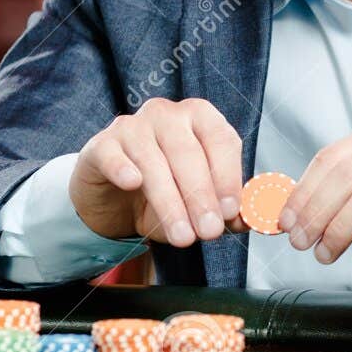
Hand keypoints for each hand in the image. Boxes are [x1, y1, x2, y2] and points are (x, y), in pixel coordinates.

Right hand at [69, 98, 246, 247]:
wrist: (116, 200)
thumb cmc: (166, 193)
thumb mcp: (200, 203)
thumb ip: (227, 210)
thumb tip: (250, 220)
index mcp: (200, 119)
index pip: (221, 140)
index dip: (228, 177)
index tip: (230, 211)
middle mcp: (167, 115)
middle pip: (188, 153)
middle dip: (200, 196)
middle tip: (208, 231)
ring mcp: (132, 126)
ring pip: (153, 160)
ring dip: (170, 201)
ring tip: (182, 236)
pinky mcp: (101, 145)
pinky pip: (112, 154)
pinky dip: (123, 168)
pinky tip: (132, 183)